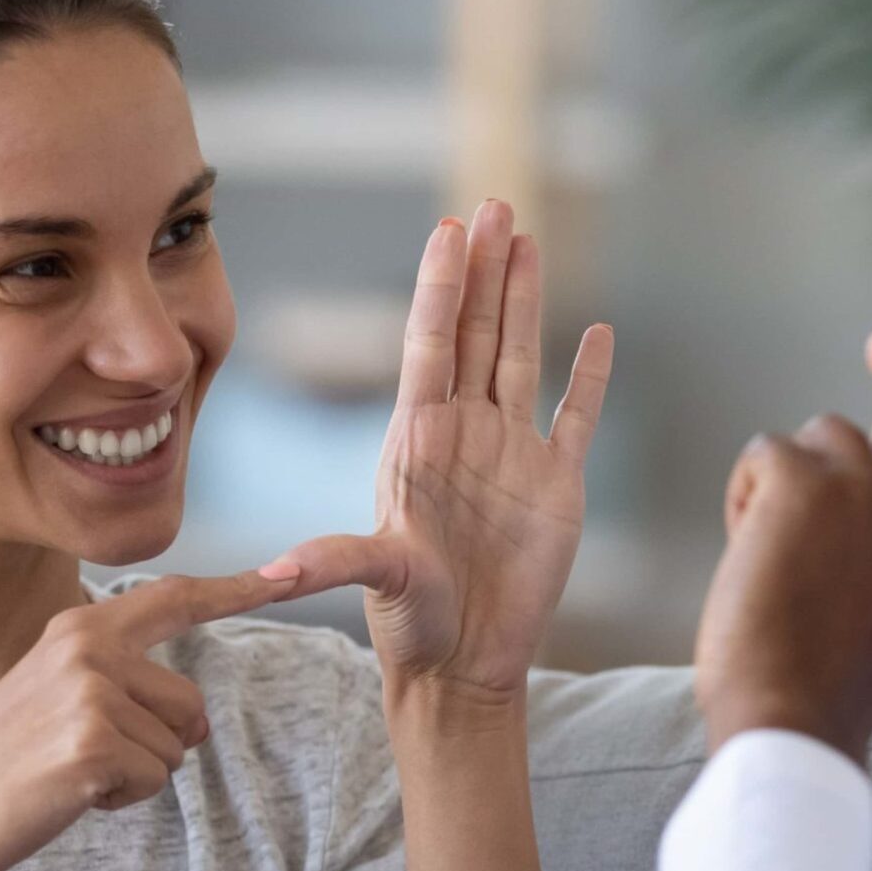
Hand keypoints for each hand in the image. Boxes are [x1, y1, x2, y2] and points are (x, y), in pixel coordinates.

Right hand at [0, 571, 291, 870]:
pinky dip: (120, 800)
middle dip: (156, 745)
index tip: (289, 572)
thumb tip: (196, 720)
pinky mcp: (94, 743)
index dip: (236, 590)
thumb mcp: (52, 693)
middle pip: (191, 705)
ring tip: (68, 772)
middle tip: (80, 756)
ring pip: (175, 749)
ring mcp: (91, 694)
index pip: (174, 600)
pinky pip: (154, 780)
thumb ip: (119, 681)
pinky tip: (68, 793)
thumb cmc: (2, 763)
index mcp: (79, 628)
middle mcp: (88, 648)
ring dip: (134, 775)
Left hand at [270, 201, 615, 699]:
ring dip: (525, 299)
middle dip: (484, 268)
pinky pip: (576, 416)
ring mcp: (512, 453)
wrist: (464, 666)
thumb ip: (333, 564)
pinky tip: (598, 332)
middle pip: (475, 331)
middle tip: (493, 204)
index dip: (439, 287)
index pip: (428, 344)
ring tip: (527, 237)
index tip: (447, 231)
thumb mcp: (373, 583)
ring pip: (520, 355)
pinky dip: (590, 376)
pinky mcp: (557, 484)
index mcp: (418, 439)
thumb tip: (273, 571)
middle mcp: (464, 432)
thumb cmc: (411, 625)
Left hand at [695, 411, 871, 764]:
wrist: (794, 715)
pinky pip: (764, 454)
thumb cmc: (828, 686)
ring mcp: (865, 483)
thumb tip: (868, 505)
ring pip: (821, 435)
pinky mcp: (802, 475)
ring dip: (793, 481)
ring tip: (777, 556)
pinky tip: (749, 556)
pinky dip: (745, 497)